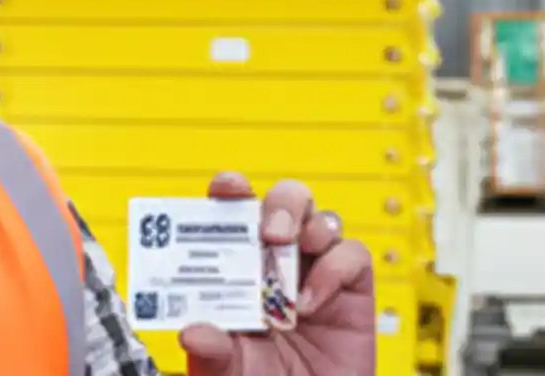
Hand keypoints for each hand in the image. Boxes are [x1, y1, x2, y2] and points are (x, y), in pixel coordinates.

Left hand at [178, 173, 375, 374]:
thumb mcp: (226, 371)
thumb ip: (211, 352)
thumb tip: (192, 332)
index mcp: (239, 267)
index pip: (235, 212)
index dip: (231, 190)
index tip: (227, 187)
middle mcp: (279, 261)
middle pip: (286, 202)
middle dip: (280, 204)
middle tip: (270, 232)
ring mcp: (316, 271)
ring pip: (322, 219)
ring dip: (310, 227)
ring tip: (294, 259)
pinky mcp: (353, 290)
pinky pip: (353, 255)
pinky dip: (335, 269)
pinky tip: (312, 302)